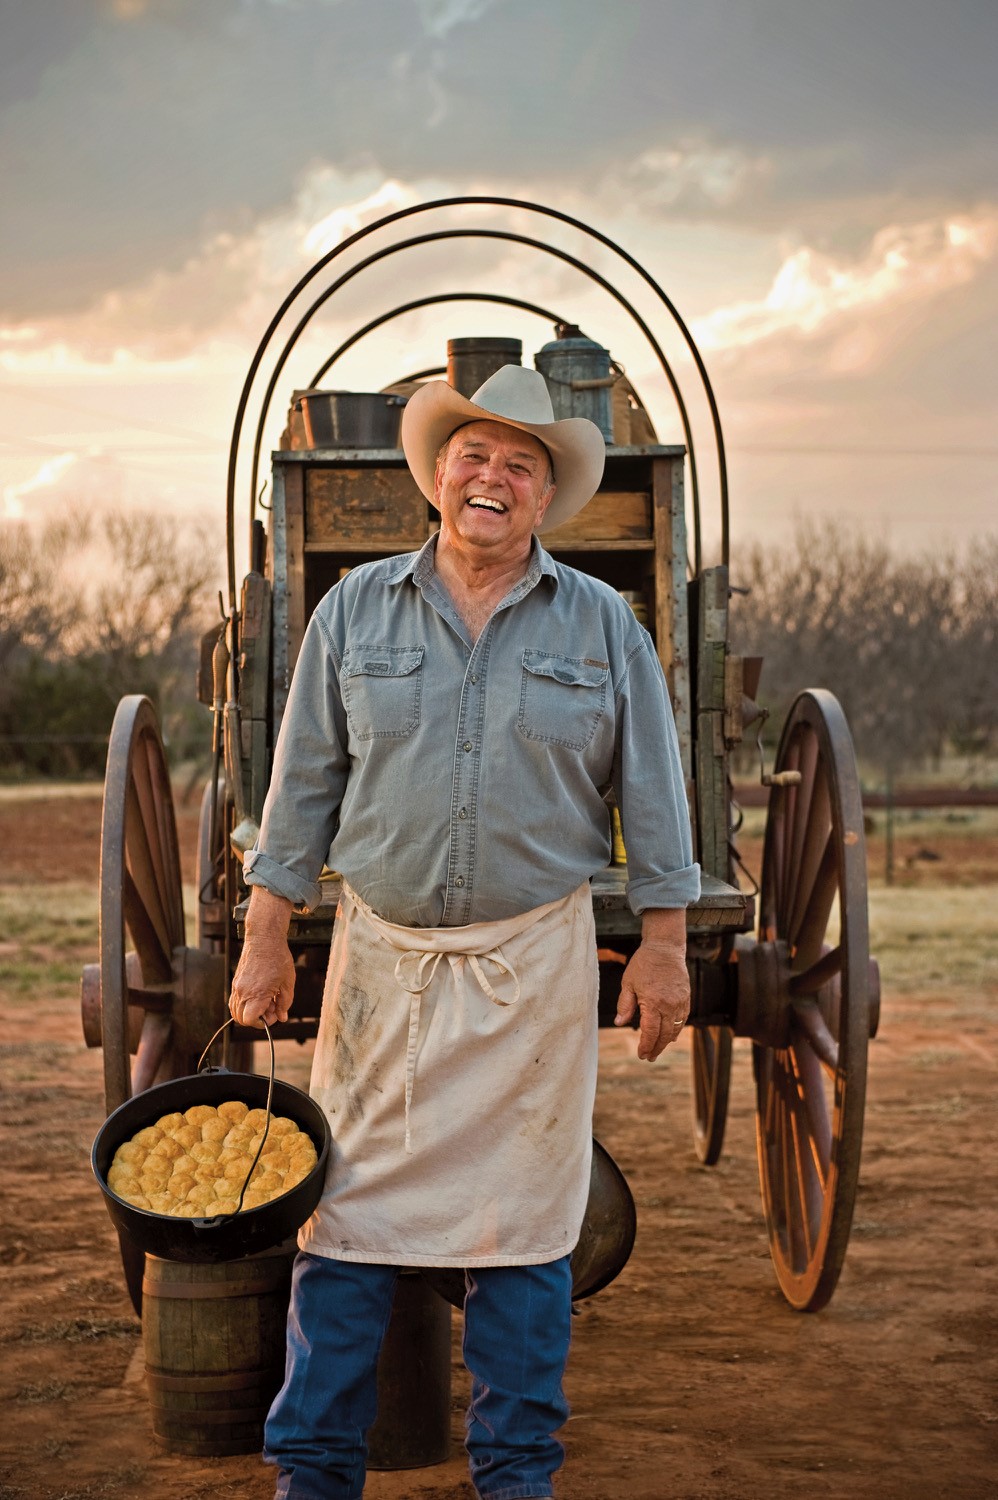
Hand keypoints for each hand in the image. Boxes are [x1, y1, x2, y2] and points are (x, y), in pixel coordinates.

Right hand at [228, 887, 295, 1029]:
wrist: (264, 938)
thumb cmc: (278, 958)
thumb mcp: (288, 982)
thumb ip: (285, 1003)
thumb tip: (282, 1017)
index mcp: (256, 993)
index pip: (250, 1020)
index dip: (262, 1022)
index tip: (273, 1015)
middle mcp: (243, 992)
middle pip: (242, 1019)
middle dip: (257, 1019)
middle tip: (271, 1007)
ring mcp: (237, 986)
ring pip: (236, 1011)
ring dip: (250, 1012)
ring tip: (266, 1001)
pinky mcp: (235, 981)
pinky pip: (234, 1001)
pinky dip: (244, 1005)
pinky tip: (258, 996)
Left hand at [614, 909, 689, 1060]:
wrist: (665, 948)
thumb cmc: (644, 964)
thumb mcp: (628, 983)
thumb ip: (624, 1005)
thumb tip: (619, 1023)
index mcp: (653, 1002)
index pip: (650, 1032)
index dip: (646, 1046)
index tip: (641, 1055)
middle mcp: (669, 1004)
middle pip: (664, 1035)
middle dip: (656, 1048)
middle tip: (649, 1057)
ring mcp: (680, 1002)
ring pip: (675, 1029)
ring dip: (666, 1042)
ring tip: (658, 1049)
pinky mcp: (686, 998)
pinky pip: (683, 1019)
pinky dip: (677, 1029)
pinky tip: (670, 1036)